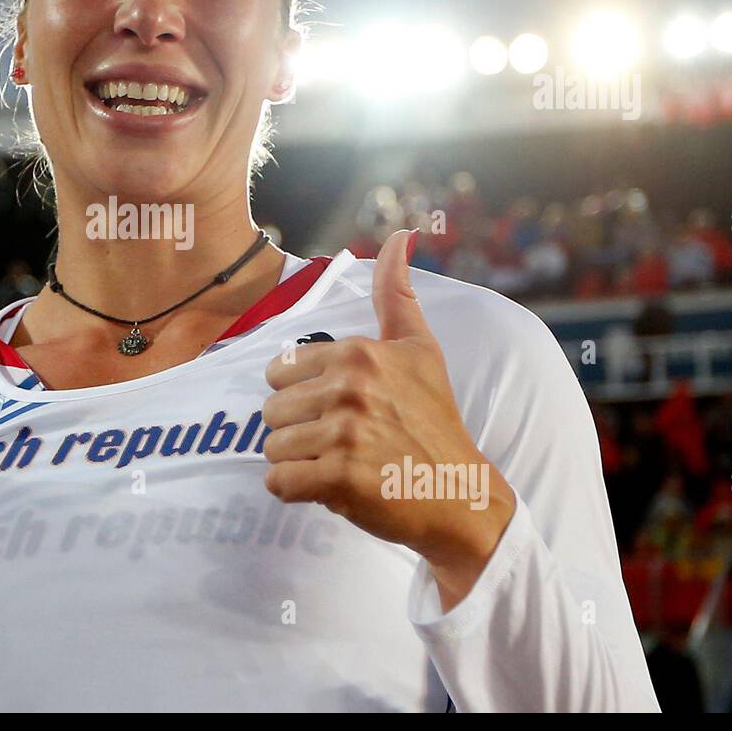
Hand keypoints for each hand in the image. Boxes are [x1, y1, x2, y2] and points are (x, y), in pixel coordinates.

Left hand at [262, 230, 515, 608]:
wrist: (460, 494)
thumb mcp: (419, 349)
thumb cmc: (434, 419)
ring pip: (272, 448)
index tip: (339, 409)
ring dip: (298, 462)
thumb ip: (397, 294)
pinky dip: (295, 490)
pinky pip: (278, 482)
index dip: (302, 396)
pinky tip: (329, 487)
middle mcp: (349, 388)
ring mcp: (344, 434)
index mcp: (357, 353)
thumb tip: (401, 236)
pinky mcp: (339, 479)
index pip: (279, 371)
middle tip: (340, 441)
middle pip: (271, 411)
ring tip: (338, 463)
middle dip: (297, 430)